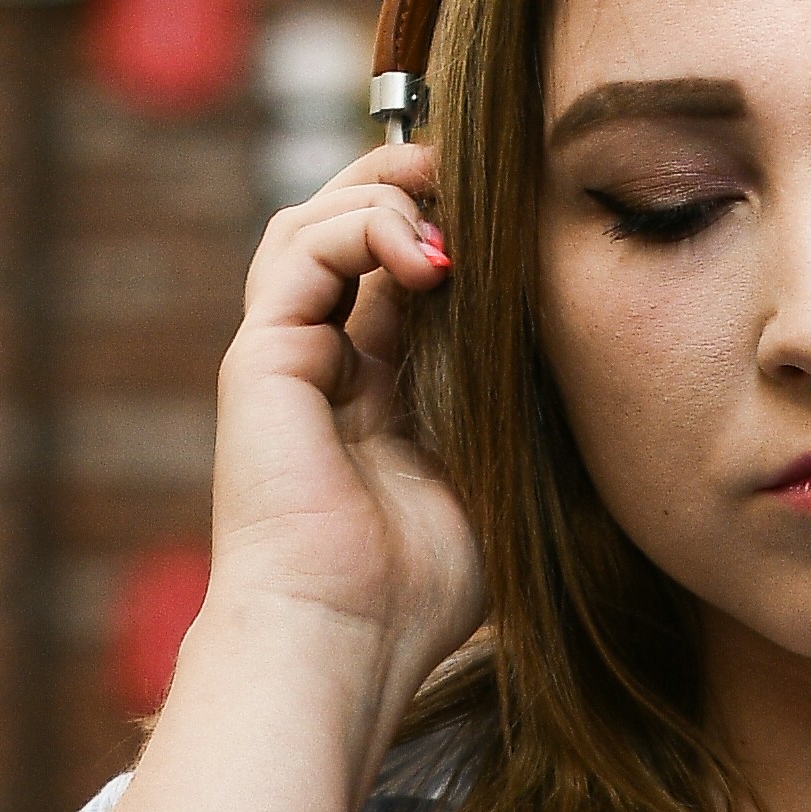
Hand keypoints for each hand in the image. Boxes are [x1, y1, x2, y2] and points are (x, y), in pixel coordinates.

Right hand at [207, 141, 484, 710]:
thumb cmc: (412, 595)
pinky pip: (301, 250)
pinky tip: (426, 257)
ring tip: (447, 195)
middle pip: (344, 227)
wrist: (341, 642)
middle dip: (407, 182)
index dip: (445, 226)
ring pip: (314, 222)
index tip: (512, 214)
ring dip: (384, 191)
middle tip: (473, 169)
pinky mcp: (260, 357)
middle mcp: (316, 363)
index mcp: (365, 389)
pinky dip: (362, 227)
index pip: (393, 270)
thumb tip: (550, 339)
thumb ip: (496, 405)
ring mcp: (282, 356)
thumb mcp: (482, 481)